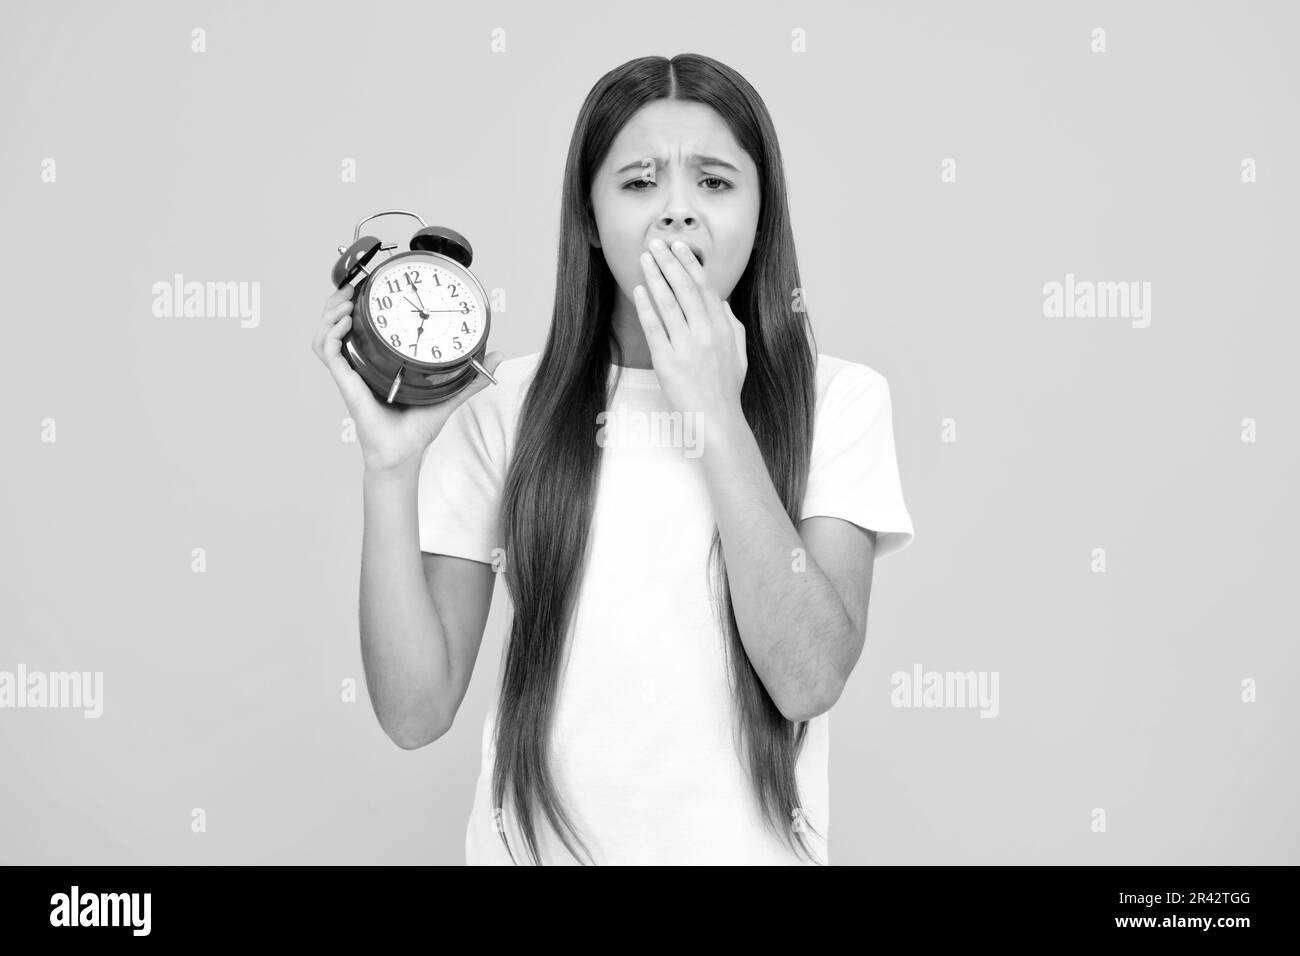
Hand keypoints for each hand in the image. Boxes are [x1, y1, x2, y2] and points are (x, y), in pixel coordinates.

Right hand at [311, 284, 503, 473]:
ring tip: (345, 302)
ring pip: (326, 335)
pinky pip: (329, 354)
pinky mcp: (347, 384)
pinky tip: (345, 323)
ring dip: (330, 314)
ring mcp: (351, 374)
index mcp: (378, 363)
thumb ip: (470, 377)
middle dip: (338, 301)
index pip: (360, 327)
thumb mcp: (448, 395)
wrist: (403, 455)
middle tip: (353, 287)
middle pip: (336, 324)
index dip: (358, 304)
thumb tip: (497, 356)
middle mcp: (361, 365)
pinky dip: (331, 335)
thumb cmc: (417, 429)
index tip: (368, 286)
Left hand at [634, 238, 746, 420]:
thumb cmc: (727, 389)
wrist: (717, 420)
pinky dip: (646, 307)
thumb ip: (733, 325)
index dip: (690, 264)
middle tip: (656, 244)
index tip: (679, 247)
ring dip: (655, 277)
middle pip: (685, 288)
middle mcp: (705, 333)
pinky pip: (654, 328)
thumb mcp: (739, 353)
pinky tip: (639, 290)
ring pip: (668, 303)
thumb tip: (723, 302)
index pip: (705, 287)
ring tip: (645, 259)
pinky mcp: (667, 362)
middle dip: (670, 262)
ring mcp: (686, 347)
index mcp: (723, 328)